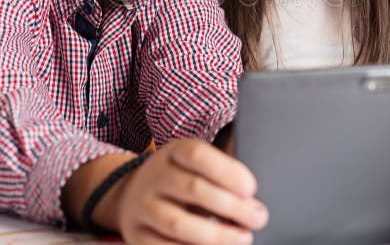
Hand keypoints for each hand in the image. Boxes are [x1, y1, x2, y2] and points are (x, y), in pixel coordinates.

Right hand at [114, 138, 267, 243]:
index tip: (251, 188)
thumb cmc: (179, 181)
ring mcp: (142, 207)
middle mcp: (153, 176)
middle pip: (193, 189)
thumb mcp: (192, 165)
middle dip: (231, 206)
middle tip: (258, 217)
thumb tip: (252, 193)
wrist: (131, 198)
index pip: (196, 155)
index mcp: (171, 153)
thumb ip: (220, 172)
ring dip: (217, 235)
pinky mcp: (137, 236)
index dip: (226, 170)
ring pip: (178, 223)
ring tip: (244, 238)